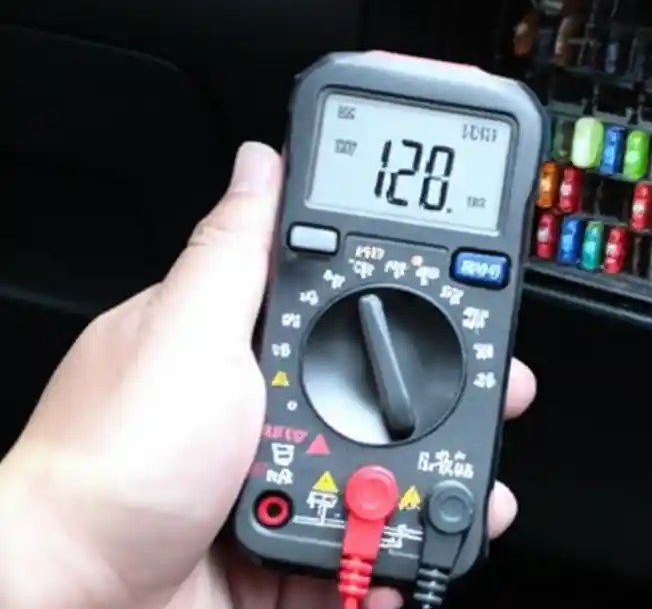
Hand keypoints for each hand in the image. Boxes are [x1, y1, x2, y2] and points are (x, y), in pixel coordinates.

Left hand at [0, 143, 536, 608]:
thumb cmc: (113, 462)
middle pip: (383, 395)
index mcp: (239, 345)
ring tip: (475, 495)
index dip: (418, 301)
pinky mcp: (284, 553)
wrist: (77, 597)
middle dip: (453, 401)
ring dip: (440, 486)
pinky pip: (360, 554)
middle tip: (498, 399)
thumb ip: (234, 254)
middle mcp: (261, 412)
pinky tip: (418, 553)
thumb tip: (261, 162)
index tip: (472, 305)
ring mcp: (277, 484)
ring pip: (385, 476)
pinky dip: (396, 561)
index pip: (347, 304)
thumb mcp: (187, 335)